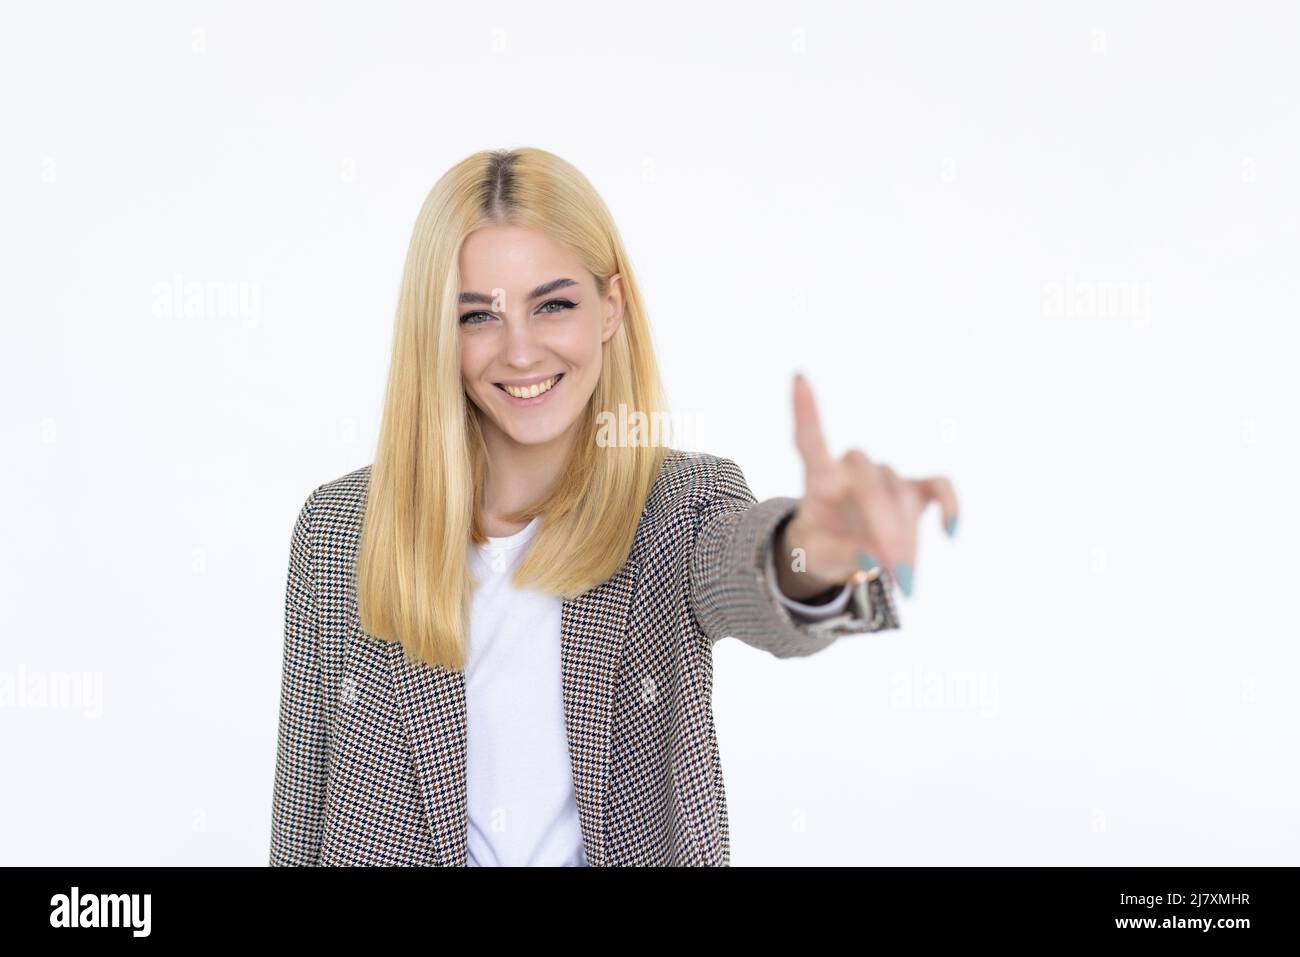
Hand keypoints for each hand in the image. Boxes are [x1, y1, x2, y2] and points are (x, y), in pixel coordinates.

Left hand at [774, 373, 958, 598]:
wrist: (840, 557)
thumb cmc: (821, 549)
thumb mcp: (817, 559)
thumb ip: (842, 556)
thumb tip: (873, 557)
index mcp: (819, 478)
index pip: (810, 439)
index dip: (806, 411)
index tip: (800, 378)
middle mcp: (852, 469)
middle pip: (868, 476)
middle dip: (882, 522)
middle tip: (891, 566)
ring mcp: (885, 478)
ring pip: (899, 494)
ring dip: (903, 534)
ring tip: (899, 575)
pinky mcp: (914, 491)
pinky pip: (939, 487)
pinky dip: (949, 505)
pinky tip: (949, 531)